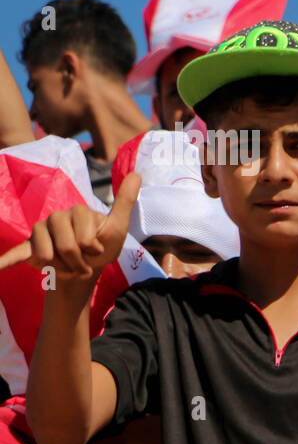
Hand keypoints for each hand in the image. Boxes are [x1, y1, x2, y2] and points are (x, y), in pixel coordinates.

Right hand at [0, 172, 140, 280]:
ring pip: (48, 255)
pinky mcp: (29, 247)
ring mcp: (40, 230)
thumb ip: (125, 201)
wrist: (87, 266)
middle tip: (84, 265)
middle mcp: (56, 216)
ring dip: (63, 269)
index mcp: (77, 211)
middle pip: (66, 248)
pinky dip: (7, 259)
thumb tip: (137, 174)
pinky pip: (17, 252)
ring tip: (69, 267)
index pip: (84, 240)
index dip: (93, 251)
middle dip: (79, 265)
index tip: (97, 251)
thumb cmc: (103, 245)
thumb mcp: (118, 226)